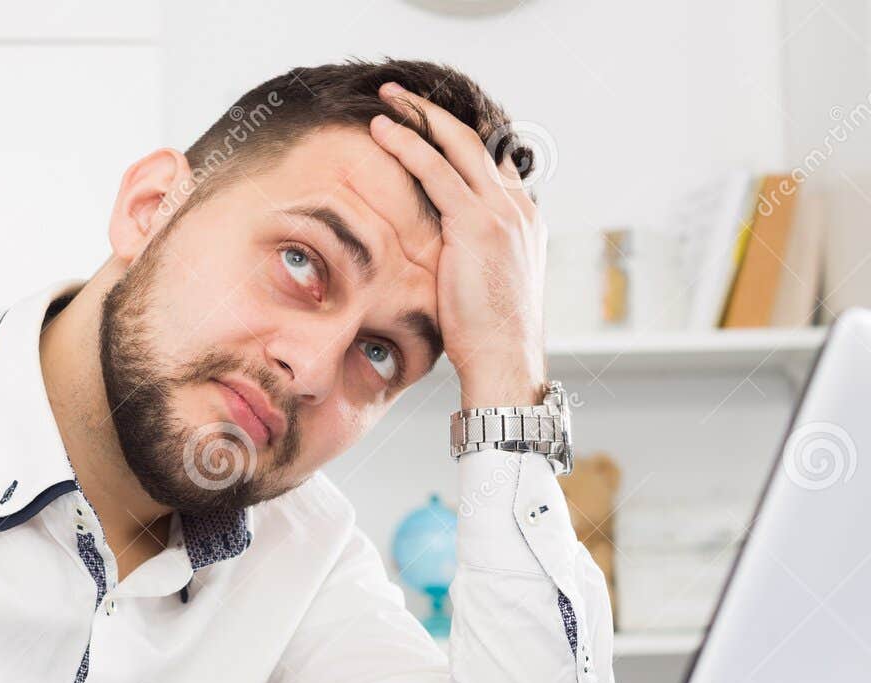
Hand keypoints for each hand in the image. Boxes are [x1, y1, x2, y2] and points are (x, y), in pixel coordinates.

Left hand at [368, 83, 546, 408]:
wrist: (505, 360)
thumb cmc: (486, 338)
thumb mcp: (480, 287)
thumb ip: (465, 258)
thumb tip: (436, 260)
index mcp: (523, 221)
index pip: (492, 164)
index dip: (458, 140)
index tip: (428, 125)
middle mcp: (518, 208)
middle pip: (477, 142)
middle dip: (438, 114)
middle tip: (404, 96)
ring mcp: (502, 213)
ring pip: (456, 146)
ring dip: (419, 116)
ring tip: (388, 99)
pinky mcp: (477, 224)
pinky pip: (437, 171)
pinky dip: (409, 146)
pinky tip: (385, 132)